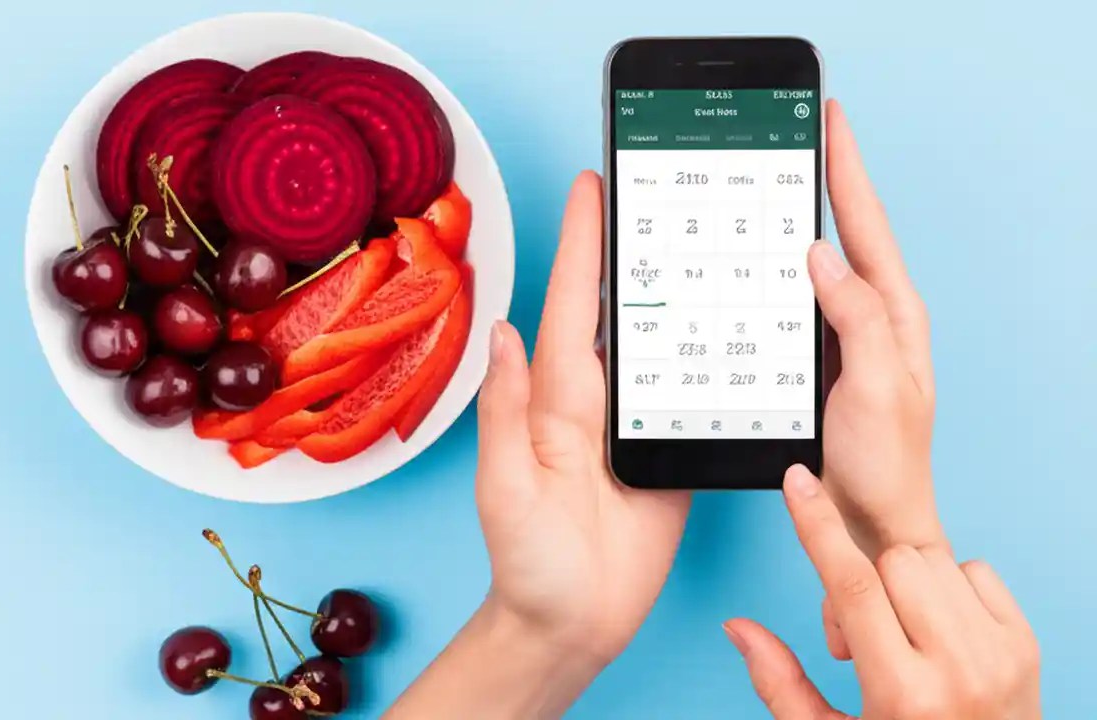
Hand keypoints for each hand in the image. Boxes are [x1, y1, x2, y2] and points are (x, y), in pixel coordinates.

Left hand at [383, 172, 689, 719]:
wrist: (571, 625)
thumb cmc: (528, 563)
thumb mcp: (505, 489)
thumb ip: (507, 413)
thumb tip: (505, 334)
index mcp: (554, 400)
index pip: (570, 306)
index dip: (582, 244)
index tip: (593, 186)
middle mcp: (593, 401)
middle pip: (618, 309)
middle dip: (633, 246)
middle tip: (658, 187)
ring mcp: (634, 424)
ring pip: (659, 343)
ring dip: (678, 291)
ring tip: (706, 235)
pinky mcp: (671, 451)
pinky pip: (693, 394)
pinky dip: (709, 355)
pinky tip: (733, 324)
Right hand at [725, 467, 1040, 718]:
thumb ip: (780, 683)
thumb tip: (738, 628)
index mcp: (901, 693)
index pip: (851, 585)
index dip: (817, 526)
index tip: (798, 482)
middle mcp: (957, 669)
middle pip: (892, 563)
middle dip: (866, 580)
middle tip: (869, 628)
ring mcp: (998, 653)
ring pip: (932, 561)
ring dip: (906, 581)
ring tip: (906, 630)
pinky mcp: (1025, 644)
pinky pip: (976, 570)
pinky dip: (950, 586)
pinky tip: (941, 626)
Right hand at [815, 100, 943, 558]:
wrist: (869, 520)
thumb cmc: (885, 465)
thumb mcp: (880, 387)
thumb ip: (857, 318)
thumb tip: (822, 257)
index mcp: (893, 315)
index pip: (867, 226)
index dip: (847, 171)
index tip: (831, 123)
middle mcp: (869, 317)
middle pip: (843, 232)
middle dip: (822, 180)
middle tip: (797, 138)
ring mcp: (841, 336)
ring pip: (815, 263)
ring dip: (794, 222)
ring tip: (772, 182)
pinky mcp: (813, 358)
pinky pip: (791, 300)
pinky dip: (774, 272)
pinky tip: (755, 263)